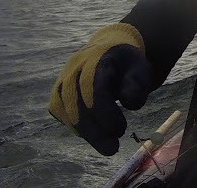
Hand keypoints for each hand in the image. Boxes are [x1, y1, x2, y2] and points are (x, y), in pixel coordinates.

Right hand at [48, 24, 153, 155]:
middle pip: (76, 105)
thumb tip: (128, 103)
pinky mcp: (56, 94)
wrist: (107, 49)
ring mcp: (61, 81)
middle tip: (113, 148)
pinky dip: (77, 128)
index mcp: (96, 59)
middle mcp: (73, 69)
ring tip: (107, 144)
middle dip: (94, 132)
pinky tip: (94, 133)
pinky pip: (61, 115)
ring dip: (86, 133)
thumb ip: (138, 84)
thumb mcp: (140, 69)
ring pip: (66, 113)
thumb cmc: (126, 65)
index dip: (105, 114)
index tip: (121, 130)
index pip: (94, 89)